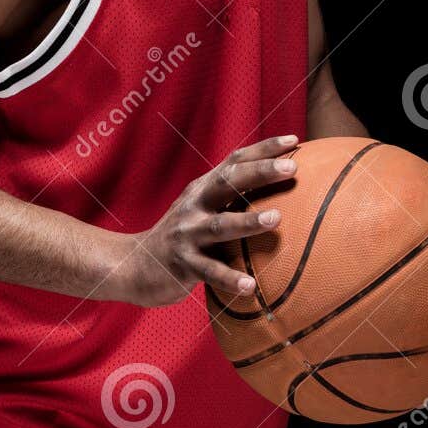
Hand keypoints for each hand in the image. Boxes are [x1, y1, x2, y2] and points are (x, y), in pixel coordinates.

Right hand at [109, 134, 299, 307]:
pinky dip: (229, 277)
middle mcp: (194, 205)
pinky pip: (209, 272)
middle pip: (227, 182)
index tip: (293, 140)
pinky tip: (250, 286)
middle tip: (291, 167)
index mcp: (202, 190)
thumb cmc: (182, 237)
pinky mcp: (182, 264)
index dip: (262, 149)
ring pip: (219, 226)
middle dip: (259, 172)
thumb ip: (229, 199)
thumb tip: (279, 192)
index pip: (234, 162)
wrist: (133, 264)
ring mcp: (186, 234)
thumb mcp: (200, 210)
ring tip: (276, 218)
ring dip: (247, 221)